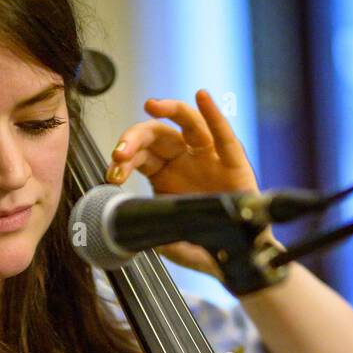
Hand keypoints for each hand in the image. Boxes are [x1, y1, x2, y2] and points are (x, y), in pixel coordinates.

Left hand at [106, 89, 263, 276]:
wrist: (239, 255)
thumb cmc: (205, 245)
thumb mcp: (173, 244)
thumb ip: (156, 236)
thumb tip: (134, 234)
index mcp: (165, 175)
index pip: (140, 157)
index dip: (125, 161)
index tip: (113, 174)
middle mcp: (185, 160)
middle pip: (157, 135)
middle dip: (135, 139)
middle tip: (120, 152)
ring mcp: (209, 157)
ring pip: (188, 124)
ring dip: (169, 110)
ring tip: (151, 105)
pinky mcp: (233, 162)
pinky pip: (223, 136)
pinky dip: (213, 114)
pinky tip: (202, 97)